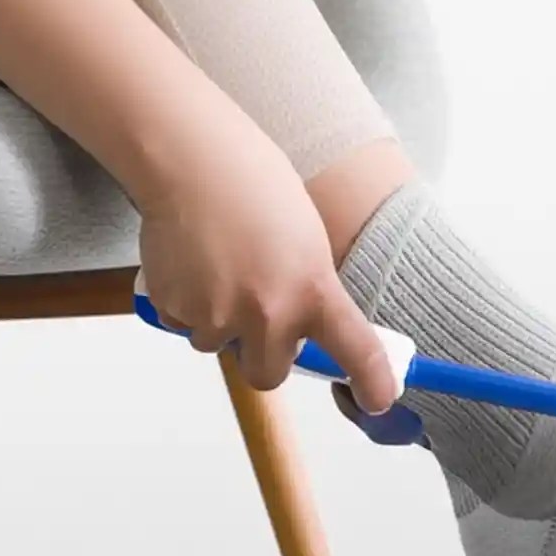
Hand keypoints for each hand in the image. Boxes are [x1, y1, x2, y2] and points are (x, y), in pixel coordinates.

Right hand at [135, 123, 396, 413]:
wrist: (192, 158)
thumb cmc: (253, 185)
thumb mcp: (305, 241)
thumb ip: (310, 290)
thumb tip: (306, 333)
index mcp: (314, 289)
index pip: (356, 350)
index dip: (372, 382)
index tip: (379, 397)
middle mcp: (270, 313)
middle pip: (270, 374)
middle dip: (263, 353)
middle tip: (258, 311)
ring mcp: (219, 315)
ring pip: (219, 345)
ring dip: (220, 320)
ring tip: (219, 263)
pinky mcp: (177, 309)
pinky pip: (184, 324)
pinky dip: (186, 302)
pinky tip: (192, 260)